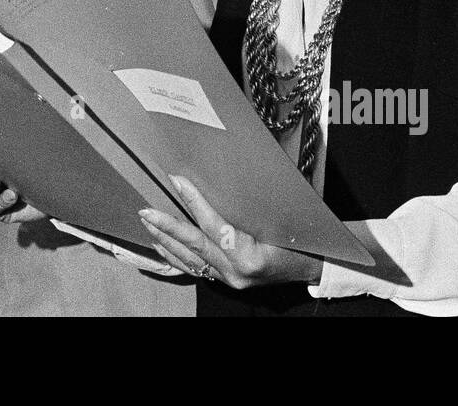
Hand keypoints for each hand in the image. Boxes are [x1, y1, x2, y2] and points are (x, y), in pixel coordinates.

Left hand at [139, 175, 323, 288]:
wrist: (311, 268)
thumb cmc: (301, 240)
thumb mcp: (281, 221)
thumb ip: (251, 206)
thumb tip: (226, 176)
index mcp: (250, 257)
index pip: (215, 226)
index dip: (195, 202)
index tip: (177, 181)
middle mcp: (235, 272)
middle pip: (195, 245)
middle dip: (167, 226)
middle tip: (146, 210)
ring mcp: (228, 279)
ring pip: (189, 259)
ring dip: (165, 239)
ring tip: (147, 221)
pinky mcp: (224, 281)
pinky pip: (193, 268)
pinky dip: (174, 255)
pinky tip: (159, 243)